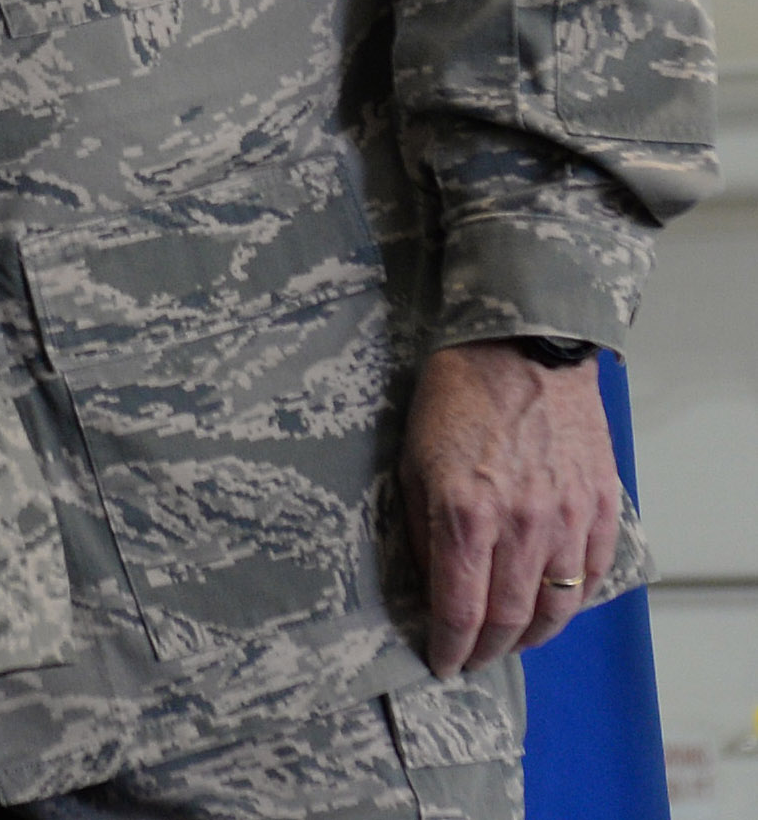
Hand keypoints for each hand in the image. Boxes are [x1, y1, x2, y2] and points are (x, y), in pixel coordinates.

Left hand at [401, 341, 622, 677]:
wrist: (521, 349)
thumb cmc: (455, 398)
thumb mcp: (413, 460)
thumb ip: (423, 529)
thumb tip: (430, 584)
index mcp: (464, 514)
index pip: (460, 610)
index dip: (450, 647)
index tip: (441, 663)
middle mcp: (520, 526)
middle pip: (509, 619)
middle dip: (487, 650)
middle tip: (473, 658)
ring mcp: (567, 518)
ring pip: (556, 609)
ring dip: (532, 636)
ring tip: (511, 640)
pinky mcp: (601, 506)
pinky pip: (591, 574)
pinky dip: (571, 600)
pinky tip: (552, 603)